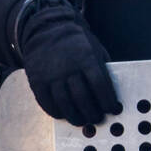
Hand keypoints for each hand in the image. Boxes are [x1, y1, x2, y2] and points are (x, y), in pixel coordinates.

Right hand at [17, 3, 119, 126]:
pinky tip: (64, 115)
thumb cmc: (76, 42)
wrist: (47, 28)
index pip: (100, 84)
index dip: (108, 100)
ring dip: (76, 117)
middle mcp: (68, 67)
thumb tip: (110, 93)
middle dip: (93, 113)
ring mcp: (51, 75)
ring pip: (65, 104)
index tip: (113, 109)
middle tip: (97, 119)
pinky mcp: (37, 81)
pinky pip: (47, 103)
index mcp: (86, 57)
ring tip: (83, 121)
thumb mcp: (94, 48)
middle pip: (82, 98)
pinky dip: (56, 112)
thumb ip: (101, 68)